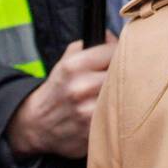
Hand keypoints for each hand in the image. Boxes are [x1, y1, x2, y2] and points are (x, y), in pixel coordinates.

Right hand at [6, 36, 116, 159]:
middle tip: (130, 74)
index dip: (123, 51)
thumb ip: (92, 45)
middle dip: (128, 72)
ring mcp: (88, 111)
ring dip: (127, 93)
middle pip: (124, 73)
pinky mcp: (94, 131)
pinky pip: (120, 116)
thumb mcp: (67, 62)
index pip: (114, 51)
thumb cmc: (58, 89)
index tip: (127, 54)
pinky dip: (121, 112)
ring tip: (122, 92)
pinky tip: (115, 110)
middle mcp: (80, 88)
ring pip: (124, 96)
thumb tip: (117, 36)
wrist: (37, 124)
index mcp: (73, 66)